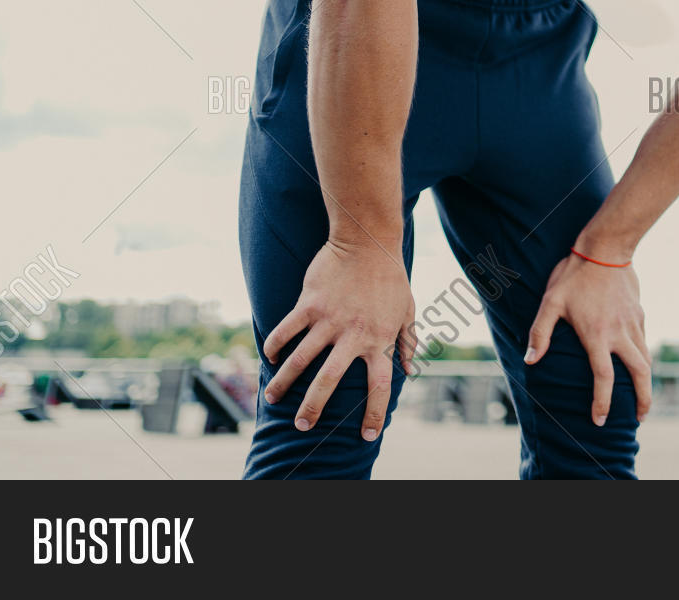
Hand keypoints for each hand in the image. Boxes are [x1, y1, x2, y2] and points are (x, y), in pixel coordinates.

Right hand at [262, 239, 415, 441]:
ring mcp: (328, 320)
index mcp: (379, 340)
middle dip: (313, 407)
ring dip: (284, 382)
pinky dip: (275, 346)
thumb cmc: (391, 277)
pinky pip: (286, 331)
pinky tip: (270, 358)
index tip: (367, 435)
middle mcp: (352, 335)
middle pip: (329, 381)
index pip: (379, 386)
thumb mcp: (408, 310)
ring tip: (271, 398)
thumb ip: (408, 341)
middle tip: (302, 425)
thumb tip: (409, 368)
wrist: (368, 242)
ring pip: (300, 360)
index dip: (373, 413)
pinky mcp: (309, 304)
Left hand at [524, 253, 651, 425]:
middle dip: (643, 399)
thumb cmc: (573, 276)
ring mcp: (633, 323)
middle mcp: (619, 333)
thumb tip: (531, 361)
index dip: (603, 402)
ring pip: (646, 358)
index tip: (600, 420)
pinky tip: (637, 361)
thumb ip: (540, 333)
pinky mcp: (639, 313)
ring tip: (643, 396)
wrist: (605, 248)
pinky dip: (643, 357)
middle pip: (639, 373)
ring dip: (647, 381)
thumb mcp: (550, 302)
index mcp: (597, 335)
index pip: (604, 378)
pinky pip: (644, 341)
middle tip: (640, 418)